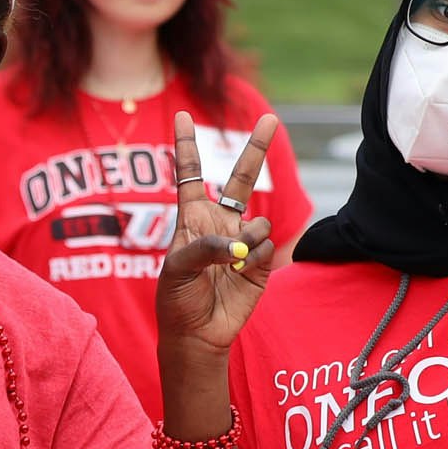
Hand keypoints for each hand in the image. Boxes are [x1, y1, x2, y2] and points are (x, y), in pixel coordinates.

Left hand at [155, 111, 282, 362]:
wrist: (196, 334)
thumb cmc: (176, 299)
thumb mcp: (176, 268)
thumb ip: (204, 247)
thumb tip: (238, 244)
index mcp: (192, 218)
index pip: (190, 174)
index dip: (186, 145)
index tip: (181, 115)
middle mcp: (220, 224)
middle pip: (241, 179)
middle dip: (257, 149)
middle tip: (271, 118)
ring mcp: (242, 241)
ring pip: (258, 222)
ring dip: (247, 239)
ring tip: (231, 262)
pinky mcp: (259, 262)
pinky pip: (266, 247)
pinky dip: (253, 259)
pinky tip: (240, 274)